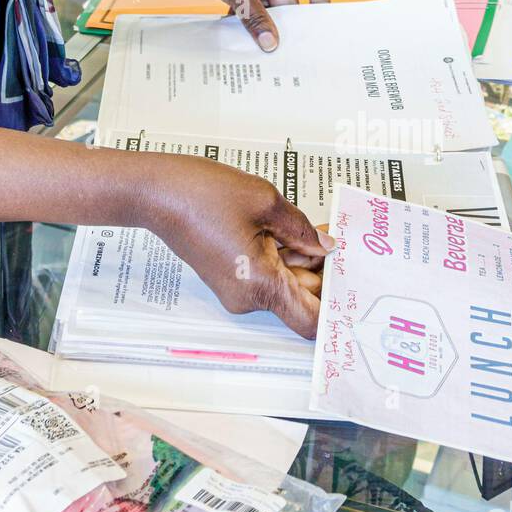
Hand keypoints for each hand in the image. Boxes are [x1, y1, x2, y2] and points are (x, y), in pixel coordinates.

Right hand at [147, 156, 333, 337]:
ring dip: (305, 261)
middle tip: (343, 241)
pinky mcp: (229, 276)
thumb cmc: (201, 193)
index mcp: (260, 283)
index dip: (337, 307)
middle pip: (302, 299)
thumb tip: (327, 247)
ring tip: (319, 228)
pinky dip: (283, 257)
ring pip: (285, 285)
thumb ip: (303, 230)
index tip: (354, 285)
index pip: (311, 321)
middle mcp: (247, 296)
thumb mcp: (265, 201)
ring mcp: (236, 289)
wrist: (157, 191)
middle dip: (324, 272)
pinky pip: (267, 274)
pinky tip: (293, 231)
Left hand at [148, 0, 329, 51]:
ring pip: (266, 4)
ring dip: (261, 20)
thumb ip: (256, 19)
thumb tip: (271, 42)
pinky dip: (245, 16)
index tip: (316, 24)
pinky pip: (248, 3)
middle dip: (284, 21)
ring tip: (257, 40)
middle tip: (281, 42)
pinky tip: (236, 30)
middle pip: (289, 0)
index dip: (320, 2)